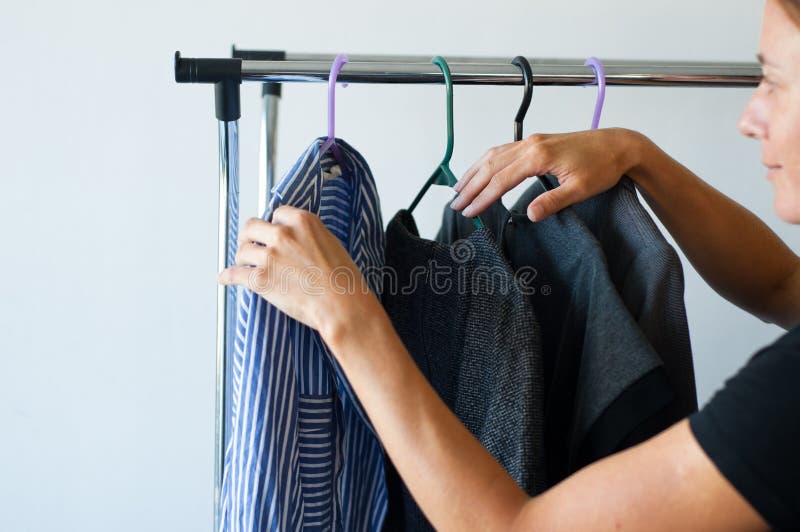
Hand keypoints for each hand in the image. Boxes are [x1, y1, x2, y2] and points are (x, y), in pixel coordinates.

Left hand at [217, 205, 378, 339]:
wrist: (342, 305)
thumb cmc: (343, 280)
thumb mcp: (331, 244)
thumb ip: (309, 236)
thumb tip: (296, 239)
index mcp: (303, 222)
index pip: (276, 214)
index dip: (273, 225)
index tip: (271, 233)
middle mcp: (283, 235)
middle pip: (251, 226)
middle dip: (249, 237)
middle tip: (250, 245)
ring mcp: (270, 256)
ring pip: (242, 251)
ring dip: (242, 258)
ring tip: (244, 265)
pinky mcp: (261, 279)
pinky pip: (234, 274)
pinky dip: (227, 277)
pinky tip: (225, 278)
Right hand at [450, 128, 644, 220]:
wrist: (618, 145)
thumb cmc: (603, 166)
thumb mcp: (581, 189)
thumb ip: (553, 201)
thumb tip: (528, 215)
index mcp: (539, 156)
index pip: (502, 180)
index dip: (483, 198)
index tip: (469, 212)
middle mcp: (531, 145)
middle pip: (490, 166)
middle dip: (471, 186)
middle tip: (455, 205)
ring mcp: (532, 141)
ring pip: (493, 155)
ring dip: (474, 172)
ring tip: (459, 189)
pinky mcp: (536, 142)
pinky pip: (502, 150)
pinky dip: (486, 162)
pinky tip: (480, 171)